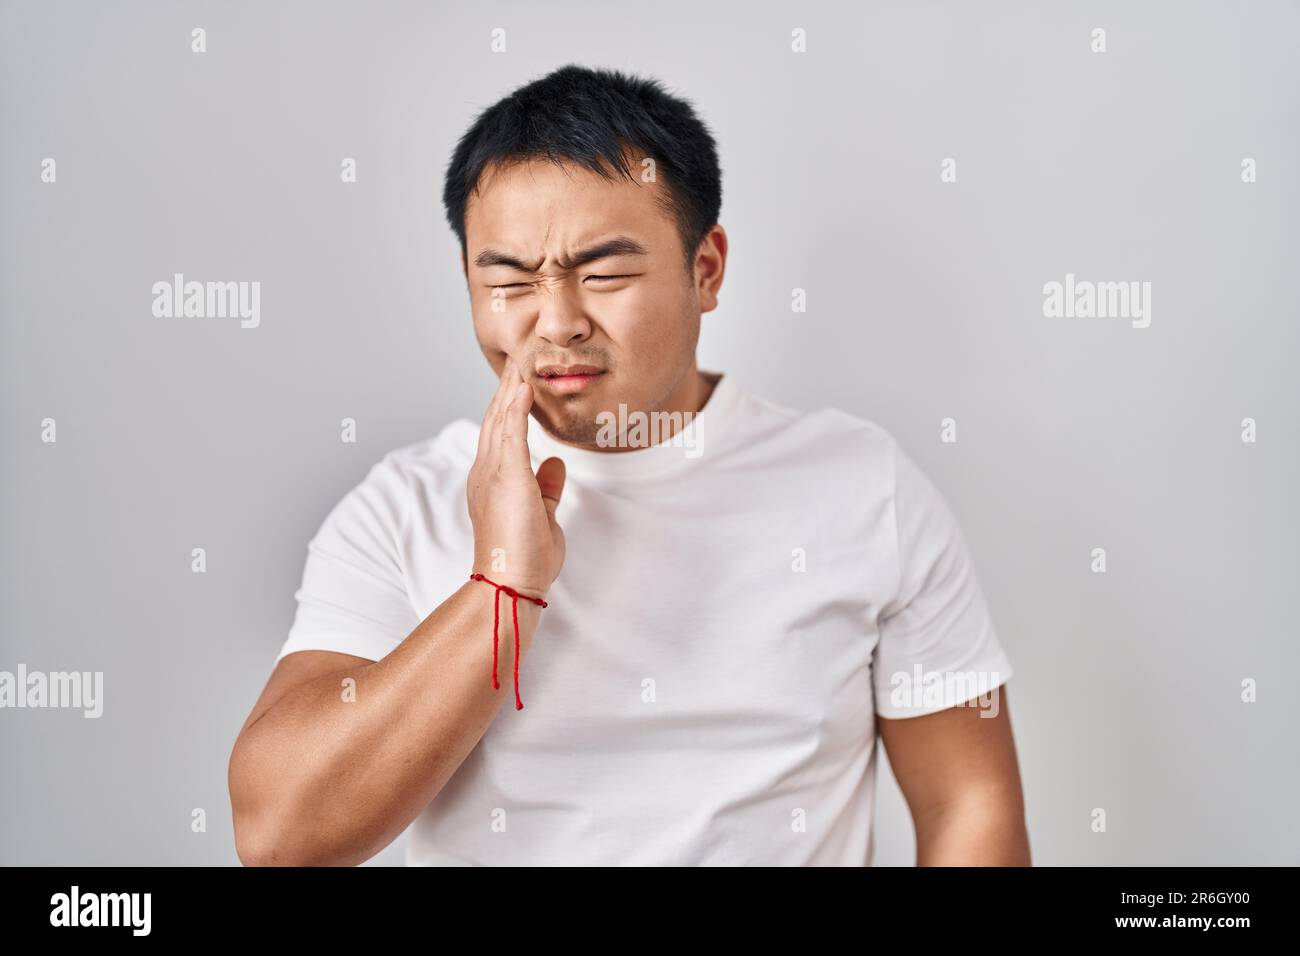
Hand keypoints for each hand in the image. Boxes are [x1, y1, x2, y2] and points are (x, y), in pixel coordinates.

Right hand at [466, 356, 565, 599]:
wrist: (510, 584)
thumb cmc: (524, 558)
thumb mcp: (541, 513)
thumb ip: (547, 486)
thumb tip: (556, 464)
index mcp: (492, 482)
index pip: (500, 436)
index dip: (509, 408)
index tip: (520, 384)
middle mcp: (485, 473)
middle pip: (495, 421)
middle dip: (507, 390)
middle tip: (518, 361)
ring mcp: (492, 475)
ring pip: (500, 421)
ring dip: (511, 390)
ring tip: (521, 363)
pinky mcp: (506, 479)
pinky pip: (511, 435)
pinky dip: (516, 408)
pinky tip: (524, 388)